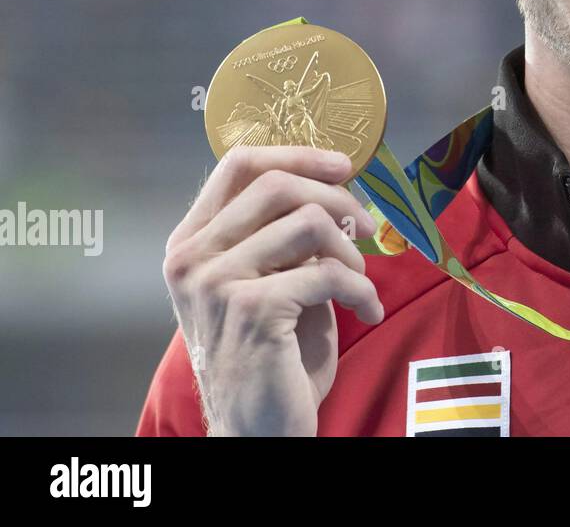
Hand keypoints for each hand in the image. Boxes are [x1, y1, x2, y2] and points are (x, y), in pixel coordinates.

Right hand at [162, 146, 383, 435]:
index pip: (238, 164)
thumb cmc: (271, 351)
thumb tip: (334, 182)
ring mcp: (216, 282)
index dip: (298, 154)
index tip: (343, 166)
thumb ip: (280, 232)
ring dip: (350, 250)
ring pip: (308, 223)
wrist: (257, 425)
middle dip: (336, 199)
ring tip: (359, 280)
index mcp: (190, 241)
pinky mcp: (251, 308)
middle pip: (277, 185)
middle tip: (366, 227)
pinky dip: (361, 289)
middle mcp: (192, 257)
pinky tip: (367, 311)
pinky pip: (327, 272)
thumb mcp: (268, 278)